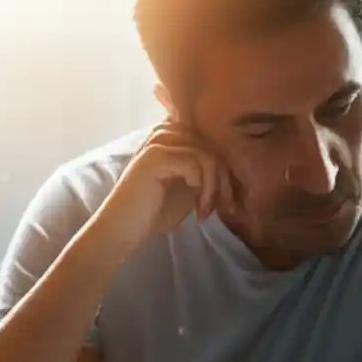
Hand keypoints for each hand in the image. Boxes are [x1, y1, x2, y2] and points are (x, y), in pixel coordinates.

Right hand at [96, 121, 236, 247]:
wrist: (124, 230)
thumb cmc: (155, 210)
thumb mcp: (190, 186)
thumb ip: (206, 168)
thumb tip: (237, 162)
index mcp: (172, 134)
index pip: (212, 137)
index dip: (224, 164)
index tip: (226, 196)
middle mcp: (164, 131)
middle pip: (213, 144)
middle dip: (223, 178)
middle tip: (221, 206)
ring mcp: (158, 141)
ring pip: (208, 154)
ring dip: (214, 186)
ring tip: (206, 210)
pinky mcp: (155, 156)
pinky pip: (196, 164)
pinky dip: (203, 188)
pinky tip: (197, 208)